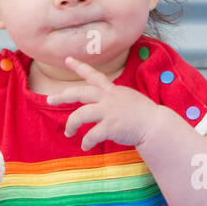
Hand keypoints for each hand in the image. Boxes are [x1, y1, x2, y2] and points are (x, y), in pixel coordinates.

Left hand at [46, 55, 163, 150]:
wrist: (156, 125)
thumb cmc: (144, 115)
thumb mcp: (128, 99)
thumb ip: (114, 99)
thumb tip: (102, 104)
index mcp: (112, 91)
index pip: (94, 75)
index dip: (79, 67)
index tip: (67, 59)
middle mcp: (108, 98)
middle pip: (79, 92)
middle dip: (62, 96)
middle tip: (50, 99)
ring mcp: (108, 112)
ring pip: (80, 115)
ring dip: (71, 125)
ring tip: (68, 132)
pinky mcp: (110, 126)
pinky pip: (91, 135)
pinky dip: (86, 142)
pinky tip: (85, 146)